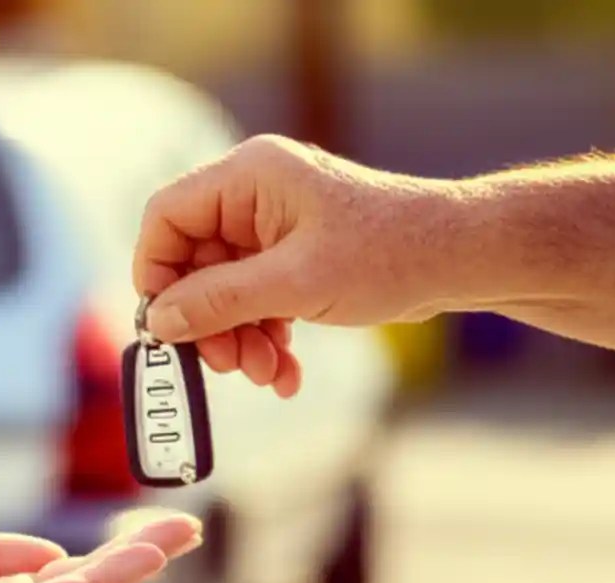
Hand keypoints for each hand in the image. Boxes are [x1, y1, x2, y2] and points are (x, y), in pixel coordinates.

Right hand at [134, 134, 470, 396]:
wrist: (459, 260)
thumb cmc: (390, 252)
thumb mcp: (296, 284)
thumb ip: (220, 301)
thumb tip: (160, 320)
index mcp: (248, 177)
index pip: (167, 216)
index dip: (155, 271)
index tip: (163, 325)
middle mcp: (253, 196)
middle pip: (193, 263)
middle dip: (208, 322)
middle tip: (228, 364)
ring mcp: (273, 228)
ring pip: (223, 290)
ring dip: (239, 339)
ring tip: (267, 374)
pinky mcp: (293, 257)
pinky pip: (255, 300)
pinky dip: (264, 337)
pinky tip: (285, 371)